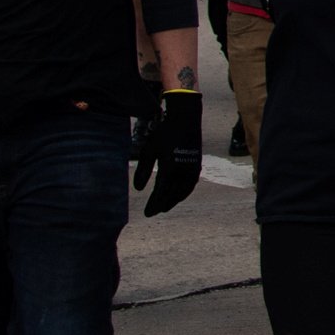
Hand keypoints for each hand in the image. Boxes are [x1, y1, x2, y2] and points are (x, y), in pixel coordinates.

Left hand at [135, 91, 203, 215]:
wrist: (186, 120)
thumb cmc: (165, 133)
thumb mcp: (149, 149)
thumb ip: (143, 170)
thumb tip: (138, 189)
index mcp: (169, 168)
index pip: (160, 193)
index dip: (153, 204)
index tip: (147, 213)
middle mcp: (182, 172)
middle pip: (171, 195)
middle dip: (162, 205)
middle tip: (153, 212)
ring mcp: (191, 170)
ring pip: (182, 192)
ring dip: (173, 201)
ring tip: (164, 207)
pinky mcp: (197, 166)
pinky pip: (190, 186)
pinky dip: (183, 193)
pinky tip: (178, 195)